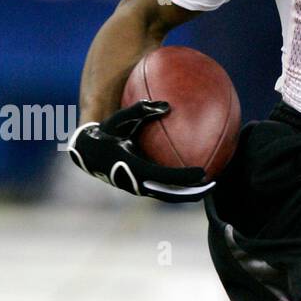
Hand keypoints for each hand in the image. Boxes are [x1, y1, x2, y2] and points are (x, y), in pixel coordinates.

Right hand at [67, 100, 214, 201]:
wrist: (88, 152)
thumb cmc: (107, 132)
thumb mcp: (120, 120)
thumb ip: (141, 110)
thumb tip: (167, 104)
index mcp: (134, 167)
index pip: (164, 176)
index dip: (183, 176)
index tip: (202, 172)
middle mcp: (137, 182)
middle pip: (170, 194)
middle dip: (191, 193)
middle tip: (212, 185)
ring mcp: (139, 187)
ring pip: (168, 196)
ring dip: (188, 194)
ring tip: (208, 188)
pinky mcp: (141, 187)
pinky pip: (163, 191)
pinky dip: (179, 188)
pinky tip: (194, 180)